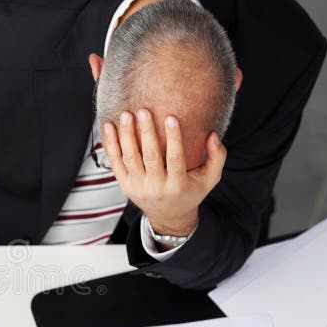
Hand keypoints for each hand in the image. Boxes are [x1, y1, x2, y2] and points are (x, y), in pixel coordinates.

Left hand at [102, 109, 226, 235]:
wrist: (169, 216)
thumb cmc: (190, 192)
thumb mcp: (210, 179)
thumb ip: (217, 157)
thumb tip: (213, 135)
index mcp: (177, 185)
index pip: (175, 159)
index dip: (173, 138)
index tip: (171, 117)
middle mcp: (156, 187)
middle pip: (150, 156)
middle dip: (146, 132)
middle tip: (144, 111)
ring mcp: (138, 186)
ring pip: (130, 158)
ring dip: (127, 135)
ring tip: (127, 115)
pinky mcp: (125, 184)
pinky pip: (115, 163)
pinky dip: (111, 144)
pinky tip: (109, 127)